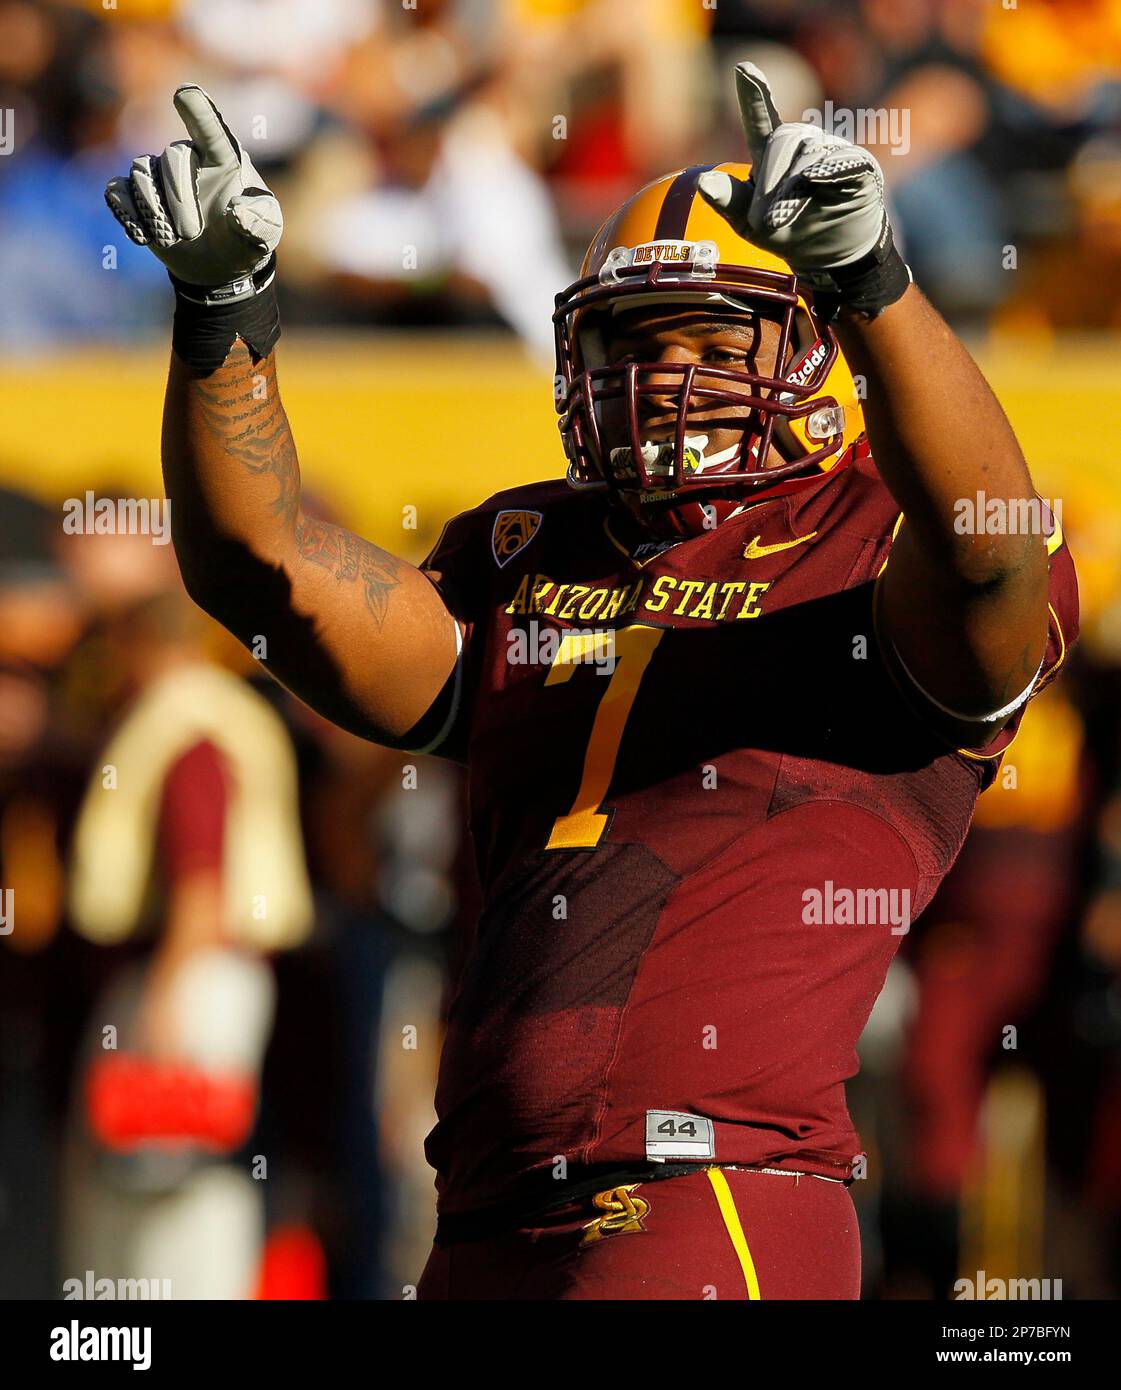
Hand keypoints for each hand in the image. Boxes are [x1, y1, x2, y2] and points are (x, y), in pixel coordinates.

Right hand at [105, 85, 281, 292]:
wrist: (216, 263)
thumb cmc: (243, 238)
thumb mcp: (263, 233)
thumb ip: (258, 222)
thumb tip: (239, 211)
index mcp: (224, 156)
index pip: (211, 128)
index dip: (198, 110)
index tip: (184, 94)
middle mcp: (188, 155)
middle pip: (171, 157)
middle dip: (180, 201)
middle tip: (193, 231)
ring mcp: (157, 171)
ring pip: (141, 176)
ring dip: (158, 215)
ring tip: (178, 236)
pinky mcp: (133, 191)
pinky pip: (117, 193)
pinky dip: (130, 218)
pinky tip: (148, 237)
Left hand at [698, 63, 890, 277]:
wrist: (832, 255)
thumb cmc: (790, 233)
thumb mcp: (751, 225)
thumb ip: (730, 202)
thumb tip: (703, 183)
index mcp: (773, 154)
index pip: (761, 122)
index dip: (753, 97)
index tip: (744, 69)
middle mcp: (803, 144)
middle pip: (783, 139)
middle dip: (771, 180)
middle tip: (766, 220)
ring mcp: (831, 151)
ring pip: (809, 153)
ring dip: (793, 187)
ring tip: (783, 220)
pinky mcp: (858, 164)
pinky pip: (841, 162)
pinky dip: (827, 172)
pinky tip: (817, 180)